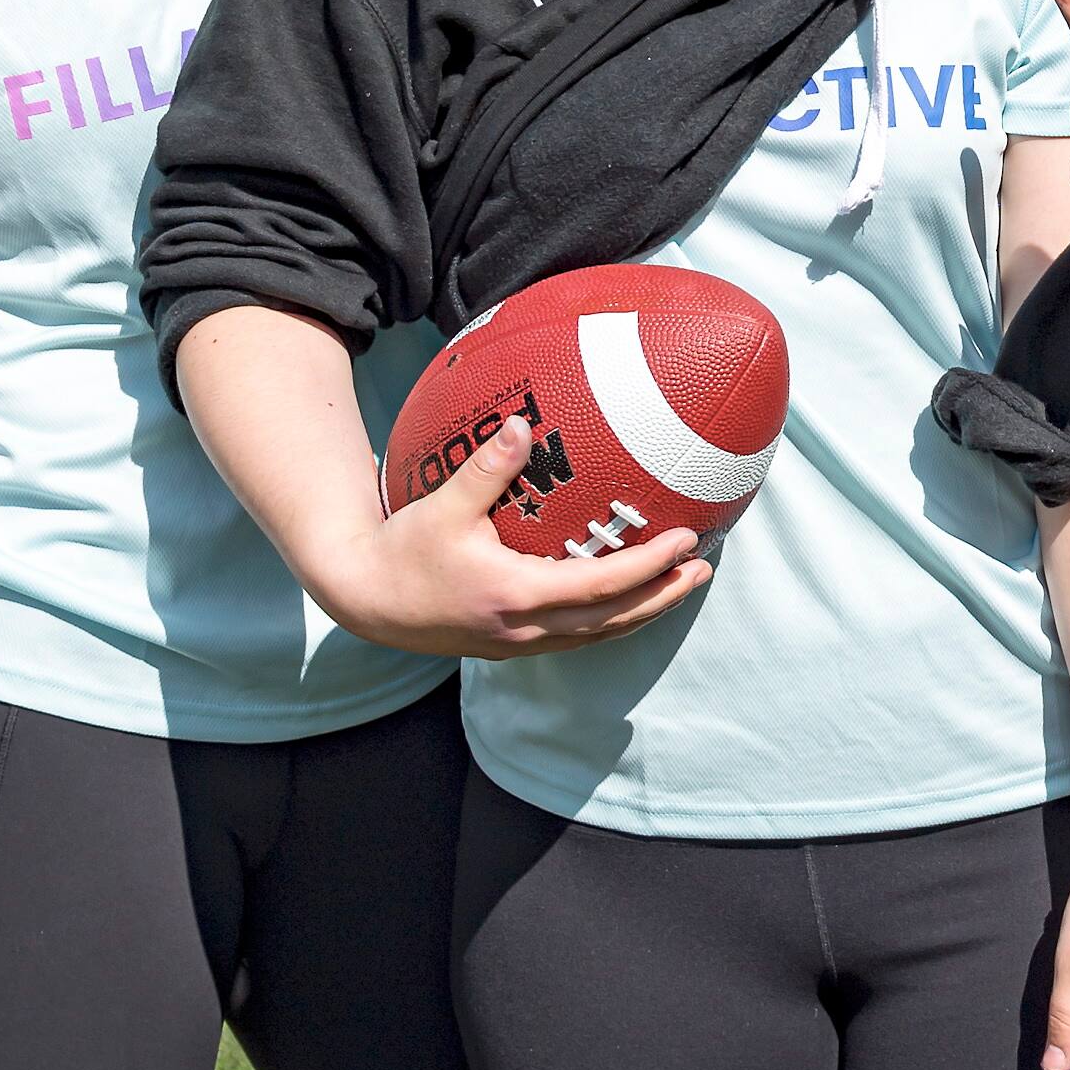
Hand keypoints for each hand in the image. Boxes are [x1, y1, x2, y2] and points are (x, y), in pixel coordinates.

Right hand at [310, 417, 709, 659]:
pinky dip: (611, 620)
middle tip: (705, 568)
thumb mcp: (443, 505)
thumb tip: (524, 423)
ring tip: (681, 586)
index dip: (650, 565)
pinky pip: (577, 636)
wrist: (365, 599)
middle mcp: (526, 627)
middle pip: (614, 619)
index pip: (603, 584)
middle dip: (664, 595)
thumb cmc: (404, 549)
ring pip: (598, 634)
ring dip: (644, 611)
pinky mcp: (510, 645)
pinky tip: (628, 600)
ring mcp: (519, 642)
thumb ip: (487, 467)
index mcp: (518, 594)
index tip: (687, 540)